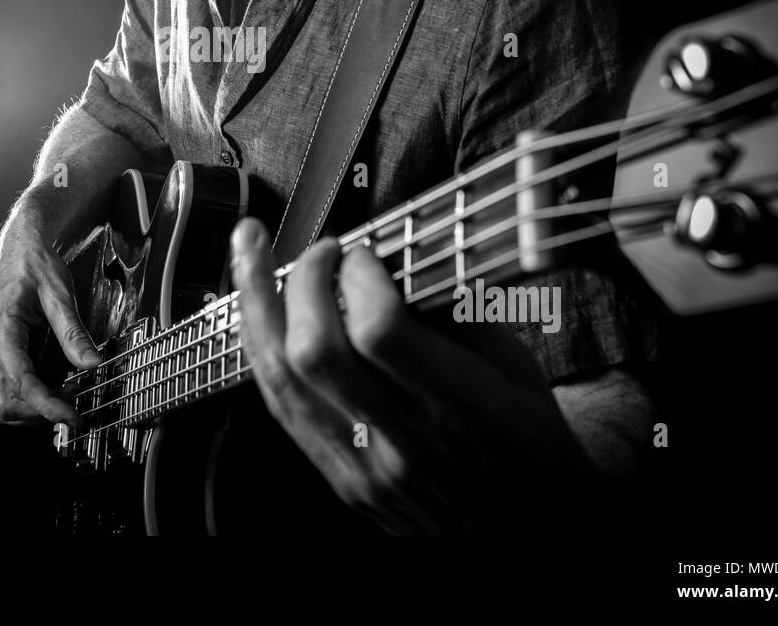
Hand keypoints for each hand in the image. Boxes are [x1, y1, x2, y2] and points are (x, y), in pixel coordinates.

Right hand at [0, 214, 101, 425]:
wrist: (20, 251)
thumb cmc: (34, 265)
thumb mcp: (59, 293)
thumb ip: (73, 331)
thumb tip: (91, 363)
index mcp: (3, 329)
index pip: (20, 381)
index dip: (45, 404)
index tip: (71, 415)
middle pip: (5, 403)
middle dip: (39, 412)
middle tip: (73, 404)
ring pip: (0, 405)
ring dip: (31, 411)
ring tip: (64, 396)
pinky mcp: (1, 358)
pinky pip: (4, 394)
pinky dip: (27, 402)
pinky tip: (51, 391)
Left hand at [230, 217, 594, 532]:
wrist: (527, 526)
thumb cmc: (527, 439)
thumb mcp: (516, 366)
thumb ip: (454, 312)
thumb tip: (390, 260)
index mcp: (458, 410)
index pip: (379, 330)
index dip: (360, 276)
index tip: (365, 252)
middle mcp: (403, 446)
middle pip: (315, 351)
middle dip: (304, 281)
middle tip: (322, 251)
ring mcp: (365, 470)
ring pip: (282, 378)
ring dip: (256, 303)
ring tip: (250, 250)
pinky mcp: (342, 483)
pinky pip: (283, 408)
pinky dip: (264, 350)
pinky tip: (257, 313)